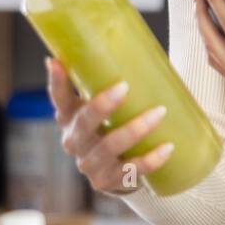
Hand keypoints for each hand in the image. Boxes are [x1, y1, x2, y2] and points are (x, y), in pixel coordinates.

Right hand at [46, 58, 173, 194]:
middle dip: (102, 105)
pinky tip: (167, 148)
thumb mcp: (106, 106)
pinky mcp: (108, 181)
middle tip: (124, 86)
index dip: (57, 82)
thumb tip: (132, 43)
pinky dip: (150, 159)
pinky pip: (131, 170)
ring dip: (135, 129)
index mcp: (70, 118)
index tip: (57, 62)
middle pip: (84, 123)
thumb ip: (109, 82)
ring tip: (159, 112)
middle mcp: (74, 141)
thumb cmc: (113, 127)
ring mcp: (89, 164)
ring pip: (110, 147)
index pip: (58, 98)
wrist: (119, 173)